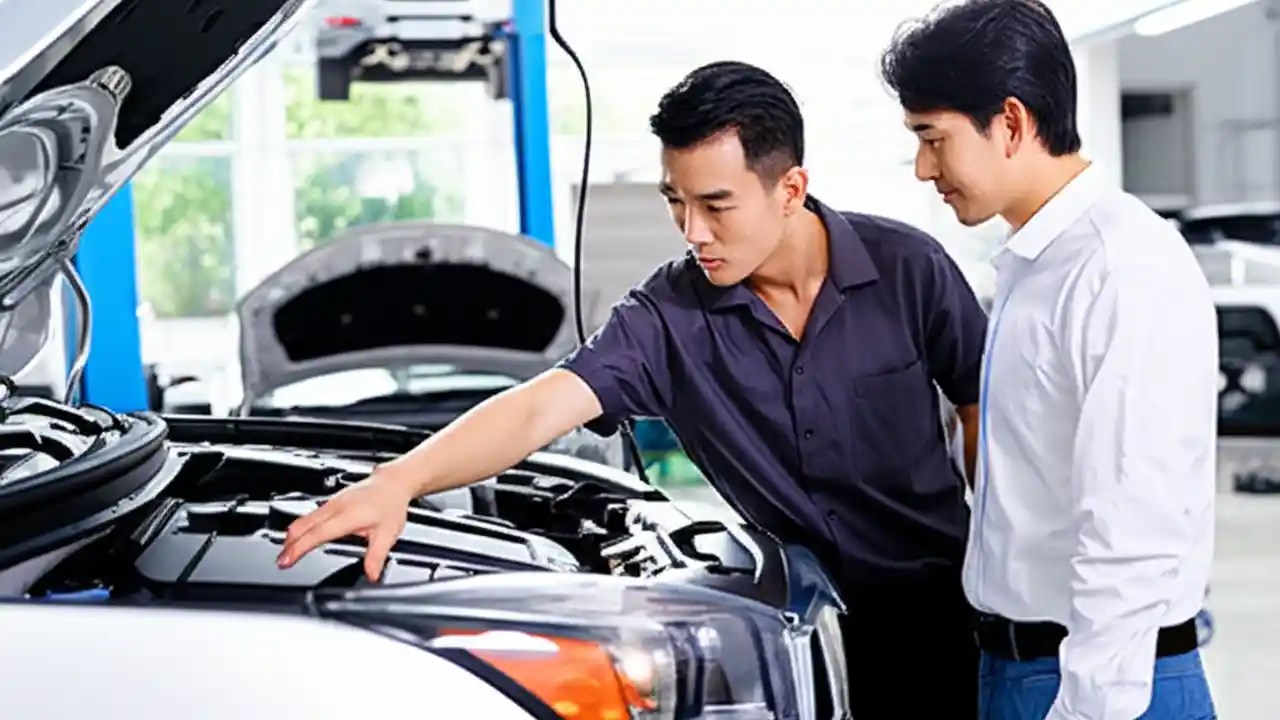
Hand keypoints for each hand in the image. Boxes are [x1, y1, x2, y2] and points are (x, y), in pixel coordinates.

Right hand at [276, 464, 418, 581]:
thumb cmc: (390, 504)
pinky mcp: (332, 500)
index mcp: (347, 515)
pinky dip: (301, 527)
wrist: (392, 482)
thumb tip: (371, 575)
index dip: (298, 548)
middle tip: (280, 561)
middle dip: (288, 543)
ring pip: (304, 518)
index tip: (286, 561)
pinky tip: (302, 537)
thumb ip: (376, 556)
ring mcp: (332, 502)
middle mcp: (335, 506)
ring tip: (287, 552)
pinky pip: (311, 514)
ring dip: (293, 535)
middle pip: (302, 525)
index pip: (316, 534)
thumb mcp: (388, 534)